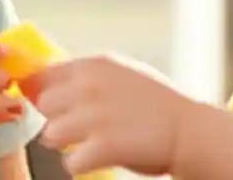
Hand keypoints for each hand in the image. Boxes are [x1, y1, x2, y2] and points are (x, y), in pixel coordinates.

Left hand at [33, 55, 199, 175]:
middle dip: (55, 119)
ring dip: (65, 144)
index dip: (42, 92)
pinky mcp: (104, 146)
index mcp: (92, 65)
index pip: (41, 74)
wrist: (192, 131)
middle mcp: (89, 86)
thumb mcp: (119, 74)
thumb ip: (84, 77)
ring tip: (86, 145)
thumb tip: (40, 83)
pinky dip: (80, 166)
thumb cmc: (157, 105)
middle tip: (74, 130)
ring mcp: (95, 116)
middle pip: (43, 105)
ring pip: (50, 134)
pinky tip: (96, 161)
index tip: (51, 106)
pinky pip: (70, 162)